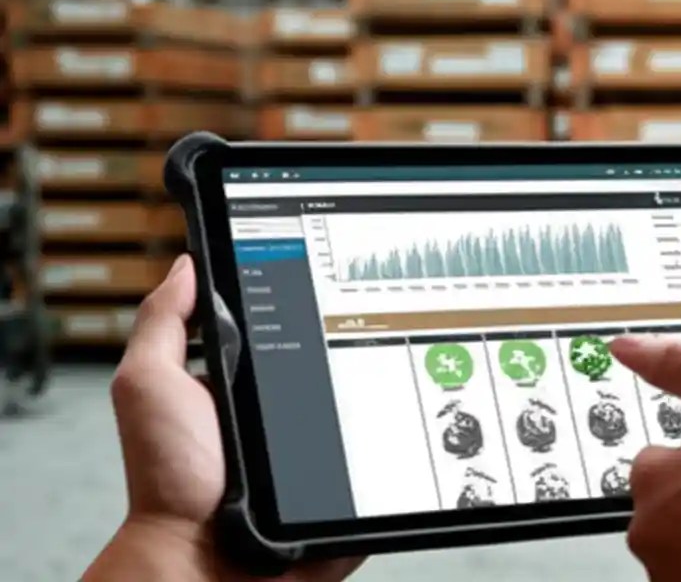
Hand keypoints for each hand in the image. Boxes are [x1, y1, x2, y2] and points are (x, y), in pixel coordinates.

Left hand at [85, 255, 362, 581]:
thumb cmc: (170, 482)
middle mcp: (286, 408)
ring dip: (378, 382)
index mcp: (244, 380)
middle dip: (353, 334)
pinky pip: (384, 443)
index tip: (324, 272)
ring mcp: (322, 441)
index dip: (303, 295)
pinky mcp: (349, 474)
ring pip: (368, 394)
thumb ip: (162, 325)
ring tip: (378, 366)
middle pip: (334, 352)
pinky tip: (394, 411)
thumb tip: (188, 265)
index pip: (284, 322)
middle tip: (362, 319)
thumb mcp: (149, 385)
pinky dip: (393, 430)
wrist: (207, 560)